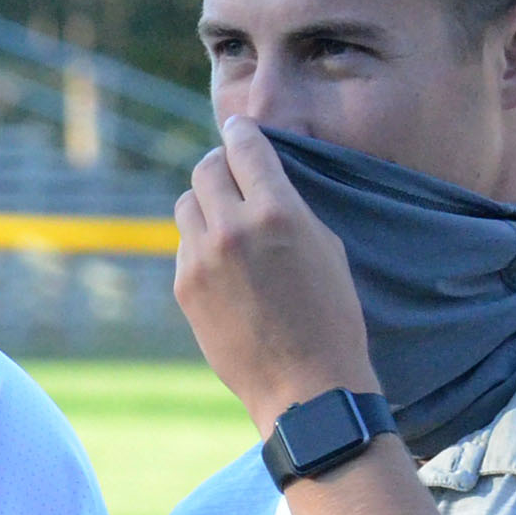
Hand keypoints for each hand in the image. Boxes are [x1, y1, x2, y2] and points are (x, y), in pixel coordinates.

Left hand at [173, 115, 380, 430]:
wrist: (304, 384)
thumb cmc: (331, 315)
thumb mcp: (325, 246)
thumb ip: (287, 205)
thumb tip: (260, 180)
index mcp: (276, 211)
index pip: (245, 146)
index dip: (241, 133)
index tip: (239, 130)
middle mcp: (231, 228)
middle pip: (206, 170)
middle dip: (221, 167)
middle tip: (233, 174)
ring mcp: (201, 259)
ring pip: (186, 204)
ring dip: (205, 203)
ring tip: (227, 218)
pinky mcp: (184, 288)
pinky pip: (185, 245)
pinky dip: (200, 243)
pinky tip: (224, 262)